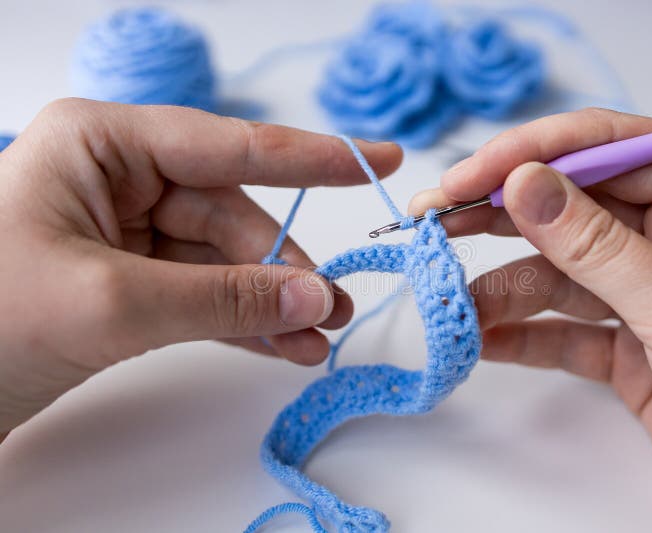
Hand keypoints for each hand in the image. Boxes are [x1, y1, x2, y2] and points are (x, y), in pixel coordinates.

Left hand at [0, 98, 401, 438]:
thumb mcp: (114, 303)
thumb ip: (225, 299)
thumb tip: (316, 298)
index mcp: (103, 145)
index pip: (230, 145)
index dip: (313, 157)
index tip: (380, 160)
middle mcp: (117, 177)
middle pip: (230, 215)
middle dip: (284, 265)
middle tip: (334, 307)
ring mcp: (123, 231)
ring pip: (221, 260)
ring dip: (269, 301)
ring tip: (316, 339)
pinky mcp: (125, 281)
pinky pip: (200, 292)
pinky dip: (239, 321)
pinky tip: (280, 346)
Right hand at [410, 108, 651, 530]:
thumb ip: (599, 247)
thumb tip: (525, 183)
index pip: (608, 150)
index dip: (533, 154)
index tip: (469, 177)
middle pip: (570, 207)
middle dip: (500, 212)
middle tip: (433, 219)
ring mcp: (644, 297)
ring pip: (555, 273)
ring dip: (500, 284)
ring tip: (449, 297)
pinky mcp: (627, 351)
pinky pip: (560, 331)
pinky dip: (518, 335)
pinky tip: (479, 337)